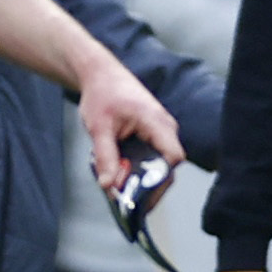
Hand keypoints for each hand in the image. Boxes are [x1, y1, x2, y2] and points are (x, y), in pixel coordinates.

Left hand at [75, 55, 183, 190]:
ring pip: (157, 164)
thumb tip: (108, 186)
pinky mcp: (153, 135)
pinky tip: (118, 169)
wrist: (101, 75)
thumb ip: (105, 157)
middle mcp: (164, 128)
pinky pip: (150, 158)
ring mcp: (160, 132)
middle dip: (145, 184)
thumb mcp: (99, 128)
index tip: (138, 192)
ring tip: (116, 181)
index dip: (159, 179)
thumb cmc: (102, 94)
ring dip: (138, 177)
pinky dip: (135, 167)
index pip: (172, 157)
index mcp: (156, 122)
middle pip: (165, 167)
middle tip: (122, 196)